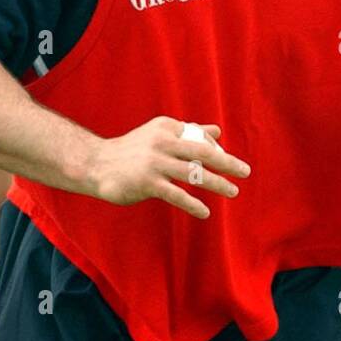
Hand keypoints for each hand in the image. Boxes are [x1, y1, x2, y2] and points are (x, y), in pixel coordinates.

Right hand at [87, 117, 250, 218]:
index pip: (200, 138)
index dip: (216, 151)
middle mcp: (162, 142)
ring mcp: (155, 163)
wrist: (95, 164)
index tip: (229, 164)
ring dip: (216, 183)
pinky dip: (193, 204)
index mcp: (167, 128)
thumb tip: (217, 132)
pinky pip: (176, 195)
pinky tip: (205, 212)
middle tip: (246, 172)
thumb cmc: (132, 150)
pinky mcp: (147, 183)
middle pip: (202, 152)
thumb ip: (188, 132)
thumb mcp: (159, 134)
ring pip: (193, 174)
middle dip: (227, 162)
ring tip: (233, 191)